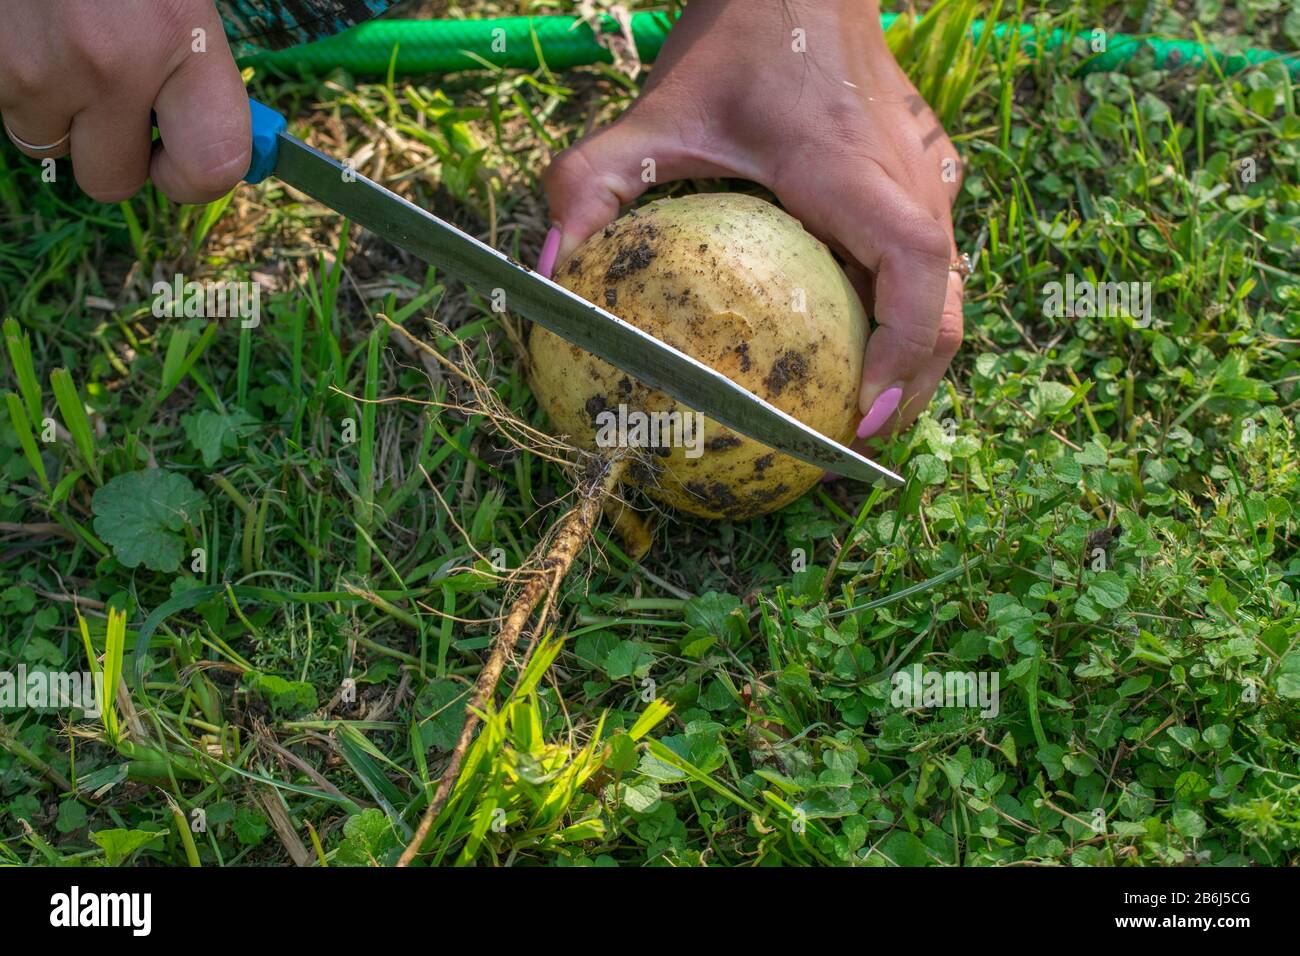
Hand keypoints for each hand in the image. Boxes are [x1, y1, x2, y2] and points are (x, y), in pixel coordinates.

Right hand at [1, 0, 249, 202]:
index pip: (211, 169)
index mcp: (179, 41)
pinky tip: (40, 27)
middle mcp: (108, 64)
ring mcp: (33, 63)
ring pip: (47, 144)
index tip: (186, 157)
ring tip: (74, 48)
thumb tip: (222, 154)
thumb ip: (203, 77)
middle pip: (111, 181)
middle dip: (118, 153)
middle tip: (127, 108)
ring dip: (62, 114)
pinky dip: (26, 78)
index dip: (196, 179)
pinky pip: (6, 101)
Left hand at [540, 0, 964, 441]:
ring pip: (949, 287)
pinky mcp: (928, 170)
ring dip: (914, 357)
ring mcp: (930, 175)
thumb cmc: (734, 40)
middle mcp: (912, 179)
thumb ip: (591, 185)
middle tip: (854, 445)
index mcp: (854, 171)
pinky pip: (931, 257)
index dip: (903, 355)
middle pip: (948, 306)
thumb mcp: (652, 113)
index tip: (865, 417)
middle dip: (913, 386)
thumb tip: (549, 275)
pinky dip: (904, 312)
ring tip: (861, 410)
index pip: (913, 274)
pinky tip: (855, 340)